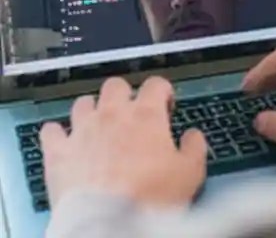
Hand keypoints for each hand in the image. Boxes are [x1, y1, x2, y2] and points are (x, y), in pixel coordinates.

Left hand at [40, 76, 205, 209]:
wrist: (111, 220)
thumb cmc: (152, 195)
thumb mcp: (191, 172)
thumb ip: (194, 147)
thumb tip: (192, 136)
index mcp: (147, 115)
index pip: (156, 84)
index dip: (163, 92)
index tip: (165, 107)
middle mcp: (112, 115)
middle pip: (115, 86)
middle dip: (125, 95)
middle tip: (132, 115)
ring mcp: (81, 131)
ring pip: (83, 103)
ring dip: (91, 111)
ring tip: (99, 127)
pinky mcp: (58, 152)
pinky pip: (51, 130)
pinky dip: (58, 133)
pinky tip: (64, 141)